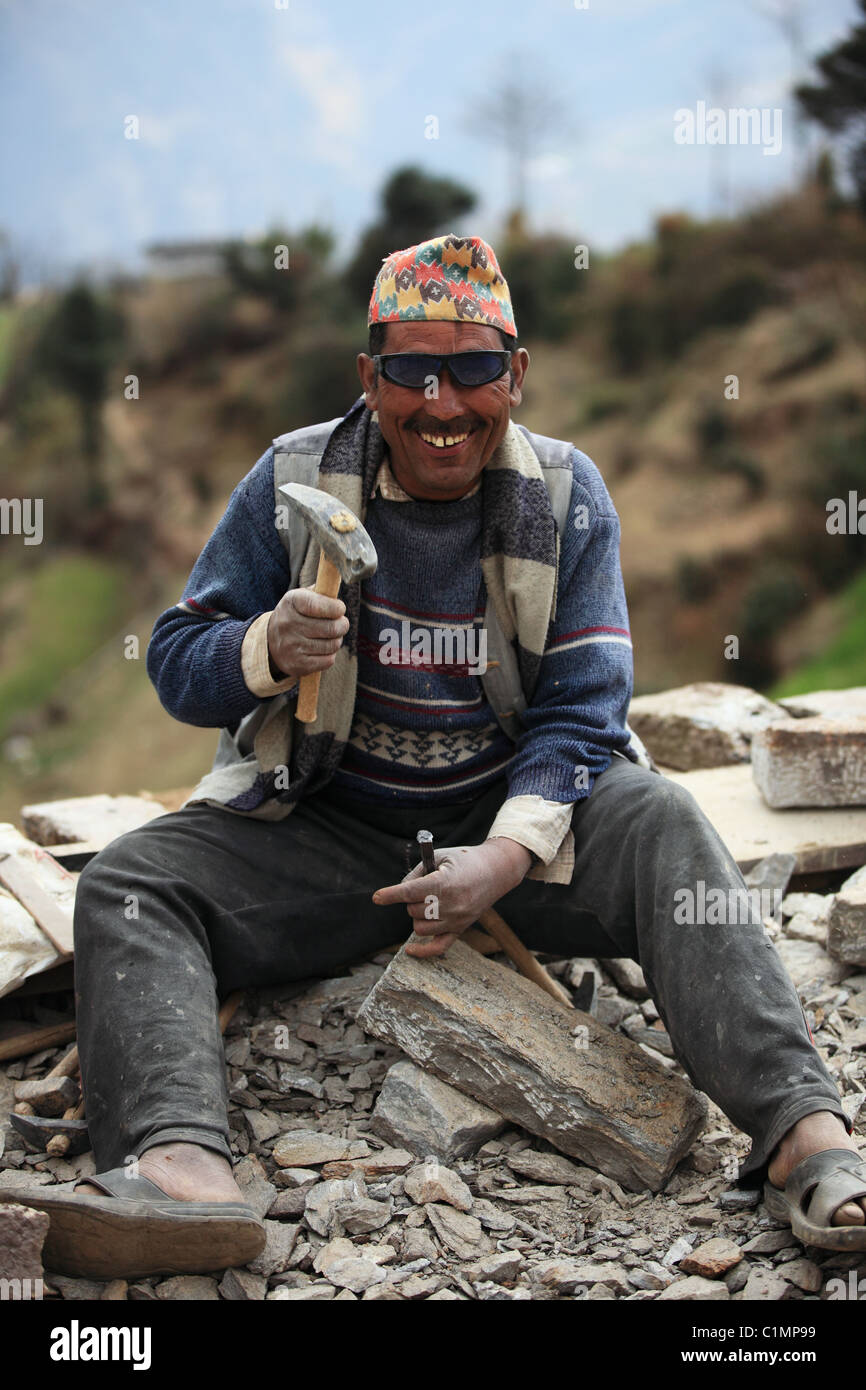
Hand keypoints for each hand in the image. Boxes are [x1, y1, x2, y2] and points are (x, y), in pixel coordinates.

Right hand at [267, 586, 349, 680]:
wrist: (271, 643)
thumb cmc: (296, 615)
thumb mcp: (302, 597)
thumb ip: (321, 591)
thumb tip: (336, 584)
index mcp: (291, 603)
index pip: (317, 605)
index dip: (335, 608)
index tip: (340, 609)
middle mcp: (288, 624)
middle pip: (331, 628)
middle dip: (342, 625)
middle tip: (341, 624)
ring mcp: (291, 646)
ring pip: (332, 645)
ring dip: (336, 640)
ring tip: (330, 636)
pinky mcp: (297, 664)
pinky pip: (328, 661)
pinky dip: (330, 655)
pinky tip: (322, 649)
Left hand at [372, 838, 532, 958]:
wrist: (496, 870)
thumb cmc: (464, 859)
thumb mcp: (439, 857)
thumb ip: (416, 874)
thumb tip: (398, 893)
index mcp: (445, 883)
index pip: (410, 892)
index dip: (391, 895)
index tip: (377, 897)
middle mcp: (452, 905)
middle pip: (413, 910)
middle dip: (411, 899)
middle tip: (424, 886)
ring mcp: (457, 920)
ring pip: (420, 928)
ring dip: (417, 915)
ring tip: (429, 901)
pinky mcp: (461, 929)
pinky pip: (438, 947)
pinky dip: (422, 951)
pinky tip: (410, 950)